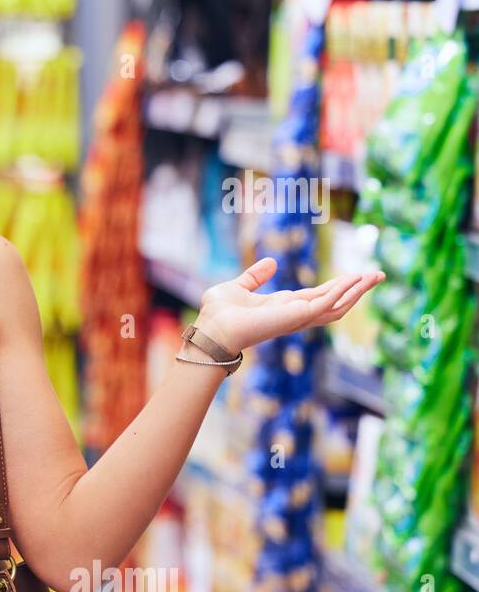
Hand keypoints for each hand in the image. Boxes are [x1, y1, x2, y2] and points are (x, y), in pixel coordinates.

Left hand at [193, 257, 385, 354]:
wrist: (211, 329)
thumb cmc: (218, 313)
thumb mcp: (238, 286)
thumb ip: (255, 276)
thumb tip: (272, 262)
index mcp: (283, 306)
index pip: (319, 295)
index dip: (338, 285)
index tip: (356, 274)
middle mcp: (295, 314)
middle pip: (335, 301)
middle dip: (357, 288)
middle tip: (378, 274)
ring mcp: (298, 317)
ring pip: (337, 306)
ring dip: (357, 291)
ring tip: (375, 276)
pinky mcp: (296, 317)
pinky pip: (326, 304)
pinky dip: (341, 292)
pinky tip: (355, 280)